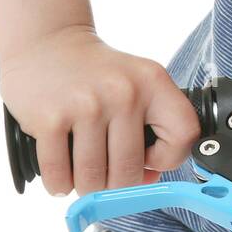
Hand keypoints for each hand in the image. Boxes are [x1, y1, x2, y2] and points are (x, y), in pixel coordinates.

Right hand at [0, 25, 200, 195]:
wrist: (46, 44)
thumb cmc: (95, 74)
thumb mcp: (135, 85)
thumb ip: (150, 128)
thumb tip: (149, 179)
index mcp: (153, 81)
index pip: (184, 134)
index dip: (170, 158)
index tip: (150, 157)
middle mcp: (123, 91)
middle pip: (130, 169)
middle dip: (118, 185)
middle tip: (108, 179)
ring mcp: (86, 105)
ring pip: (93, 178)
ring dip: (87, 188)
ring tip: (84, 176)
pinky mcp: (50, 118)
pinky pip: (59, 175)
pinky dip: (59, 185)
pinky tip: (62, 175)